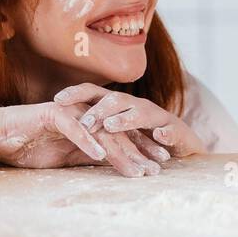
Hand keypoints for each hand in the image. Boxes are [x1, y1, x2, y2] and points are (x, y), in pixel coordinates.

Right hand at [0, 101, 162, 177]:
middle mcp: (86, 115)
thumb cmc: (30, 147)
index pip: (121, 137)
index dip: (141, 151)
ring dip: (122, 151)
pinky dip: (88, 141)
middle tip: (159, 168)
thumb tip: (112, 166)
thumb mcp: (67, 157)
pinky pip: (76, 128)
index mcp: (91, 124)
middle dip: (141, 151)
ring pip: (103, 131)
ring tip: (137, 169)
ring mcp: (72, 112)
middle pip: (119, 133)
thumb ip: (89, 157)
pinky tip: (101, 154)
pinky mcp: (55, 114)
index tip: (158, 167)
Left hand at [53, 83, 205, 157]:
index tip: (57, 100)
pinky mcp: (175, 130)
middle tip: (84, 123)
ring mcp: (156, 116)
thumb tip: (59, 126)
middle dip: (98, 111)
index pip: (94, 93)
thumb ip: (92, 128)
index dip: (76, 93)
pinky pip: (170, 130)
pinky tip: (160, 136)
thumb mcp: (114, 131)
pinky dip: (165, 133)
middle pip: (115, 101)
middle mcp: (136, 105)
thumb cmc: (140, 137)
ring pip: (140, 112)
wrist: (180, 143)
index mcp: (119, 104)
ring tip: (112, 126)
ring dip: (126, 119)